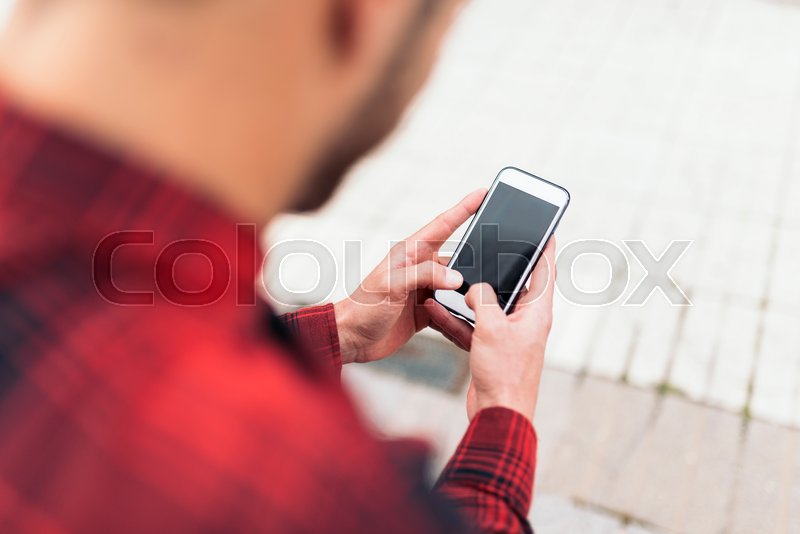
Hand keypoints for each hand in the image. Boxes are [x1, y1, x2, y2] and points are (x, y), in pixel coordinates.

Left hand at [333, 190, 485, 363]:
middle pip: (457, 257)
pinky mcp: (426, 310)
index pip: (443, 225)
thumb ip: (424, 275)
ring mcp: (424, 289)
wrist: (351, 338)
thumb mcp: (392, 285)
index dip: (464, 208)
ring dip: (467, 293)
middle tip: (498, 256)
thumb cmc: (363, 307)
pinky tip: (465, 319)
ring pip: (457, 285)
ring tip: (481, 298)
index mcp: (410, 252)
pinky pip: (451, 308)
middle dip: (476, 257)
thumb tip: (456, 276)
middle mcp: (419, 267)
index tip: (484, 192)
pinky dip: (458, 314)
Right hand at [463, 238, 556, 421]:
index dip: (547, 247)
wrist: (497, 415)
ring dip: (468, 295)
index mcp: (537, 311)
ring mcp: (508, 334)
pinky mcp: (492, 348)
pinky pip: (473, 325)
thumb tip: (474, 288)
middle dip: (498, 267)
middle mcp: (526, 320)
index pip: (546, 270)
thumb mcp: (492, 327)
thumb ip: (483, 299)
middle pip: (514, 284)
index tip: (548, 227)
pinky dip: (456, 318)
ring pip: (487, 304)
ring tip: (450, 278)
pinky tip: (435, 309)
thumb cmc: (504, 373)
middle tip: (488, 245)